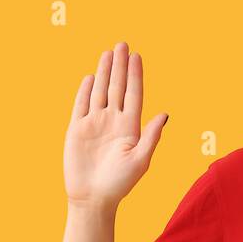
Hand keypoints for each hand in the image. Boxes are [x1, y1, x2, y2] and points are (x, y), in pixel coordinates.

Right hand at [64, 41, 167, 208]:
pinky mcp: (77, 129)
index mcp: (130, 127)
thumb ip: (152, 136)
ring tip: (108, 53)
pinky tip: (89, 77)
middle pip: (117, 87)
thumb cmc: (120, 183)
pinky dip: (85, 91)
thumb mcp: (140, 160)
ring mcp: (94, 124)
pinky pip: (81, 105)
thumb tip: (165, 114)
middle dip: (120, 66)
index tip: (137, 56)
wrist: (93, 198)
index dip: (135, 75)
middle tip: (123, 44)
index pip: (133, 94)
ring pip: (100, 92)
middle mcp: (113, 122)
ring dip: (103, 72)